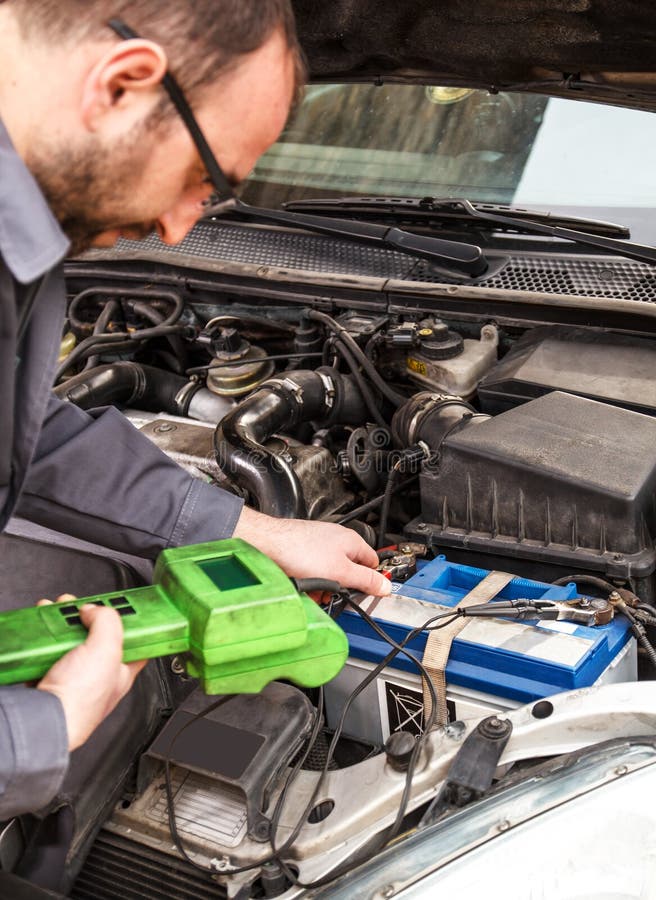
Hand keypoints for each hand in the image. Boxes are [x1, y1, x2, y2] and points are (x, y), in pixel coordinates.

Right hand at [36, 598, 146, 750]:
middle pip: (97, 637)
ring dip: (62, 624)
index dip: (127, 622)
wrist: (43, 718)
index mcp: (121, 671)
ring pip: (70, 643)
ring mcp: (72, 678)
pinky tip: (43, 630)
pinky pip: (47, 653)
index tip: (117, 608)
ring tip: (56, 612)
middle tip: (78, 607)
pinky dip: (44, 639)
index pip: (134, 642)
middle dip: (86, 618)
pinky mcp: (49, 679)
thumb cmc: (80, 700)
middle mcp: (98, 676)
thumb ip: (107, 622)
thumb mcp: (107, 649)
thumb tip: (95, 610)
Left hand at [233, 507, 389, 595]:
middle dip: (342, 586)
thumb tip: (385, 586)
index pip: (372, 563)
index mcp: (352, 541)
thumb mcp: (341, 573)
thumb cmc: (301, 551)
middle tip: (334, 594)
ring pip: (329, 571)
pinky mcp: (303, 551)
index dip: (371, 579)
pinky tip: (302, 585)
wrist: (268, 544)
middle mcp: (336, 540)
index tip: (368, 592)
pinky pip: (313, 570)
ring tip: (314, 591)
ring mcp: (319, 544)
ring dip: (324, 585)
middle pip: (349, 569)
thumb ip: (366, 580)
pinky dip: (310, 580)